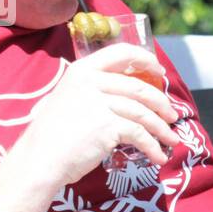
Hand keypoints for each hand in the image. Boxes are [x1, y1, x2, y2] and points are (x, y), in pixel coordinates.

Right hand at [9, 43, 183, 188]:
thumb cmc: (52, 134)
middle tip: (172, 115)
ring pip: (143, 112)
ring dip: (162, 128)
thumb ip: (93, 90)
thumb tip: (127, 96)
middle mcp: (91, 82)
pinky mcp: (107, 126)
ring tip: (171, 139)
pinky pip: (139, 134)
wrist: (40, 158)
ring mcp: (99, 103)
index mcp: (81, 70)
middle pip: (138, 87)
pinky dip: (152, 146)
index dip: (145, 59)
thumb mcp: (69, 98)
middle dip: (161, 103)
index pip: (120, 52)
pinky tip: (157, 156)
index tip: (159, 70)